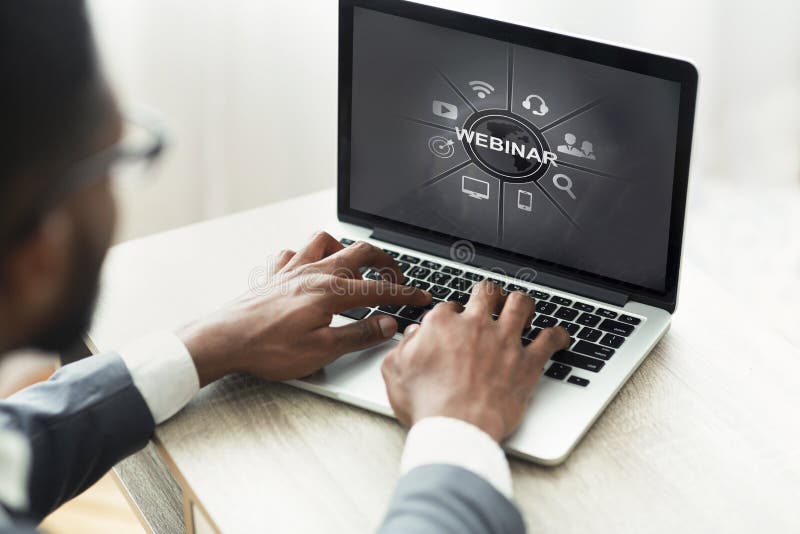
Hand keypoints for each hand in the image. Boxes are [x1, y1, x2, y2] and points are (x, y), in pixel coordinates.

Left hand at [178, 232, 430, 386]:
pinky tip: (311, 269)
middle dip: (386, 261)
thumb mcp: (321, 350)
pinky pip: (295, 252)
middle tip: (397, 278)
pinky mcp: (275, 275)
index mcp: (330, 291)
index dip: (405, 293)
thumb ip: (359, 334)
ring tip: (355, 266)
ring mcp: (293, 269)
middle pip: (360, 251)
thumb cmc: (268, 348)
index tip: (421, 297)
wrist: (224, 339)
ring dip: (346, 249)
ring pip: (326, 240)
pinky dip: (308, 255)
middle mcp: (314, 272)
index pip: (379, 288)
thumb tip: (388, 324)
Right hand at [381, 280, 570, 441]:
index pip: (449, 307)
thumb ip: (403, 347)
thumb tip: (413, 334)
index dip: (453, 315)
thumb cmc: (426, 405)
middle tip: (491, 301)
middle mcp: (476, 325)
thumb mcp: (396, 372)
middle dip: (489, 294)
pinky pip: (550, 340)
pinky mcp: (527, 363)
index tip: (455, 323)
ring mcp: (504, 341)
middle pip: (487, 293)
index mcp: (442, 325)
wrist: (457, 429)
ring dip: (522, 302)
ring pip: (520, 304)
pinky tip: (560, 336)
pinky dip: (558, 336)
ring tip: (523, 305)